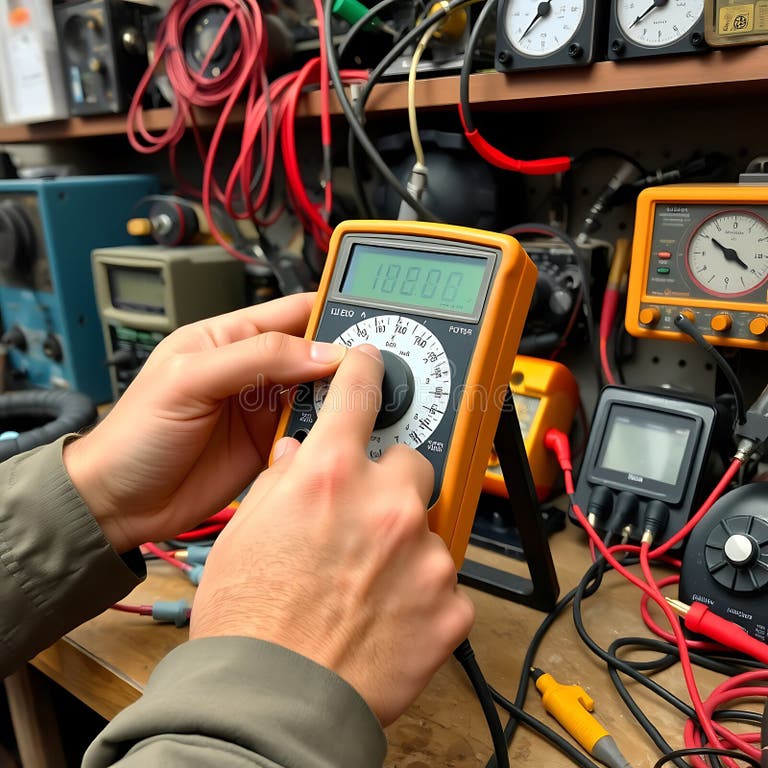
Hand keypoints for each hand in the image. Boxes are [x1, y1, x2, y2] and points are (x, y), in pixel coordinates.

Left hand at [64, 293, 346, 552]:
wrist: (118, 504)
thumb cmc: (134, 435)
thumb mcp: (189, 380)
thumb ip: (255, 359)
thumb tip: (322, 353)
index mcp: (229, 339)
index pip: (292, 312)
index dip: (330, 311)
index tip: (367, 323)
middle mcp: (252, 372)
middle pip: (314, 353)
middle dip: (344, 358)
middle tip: (377, 366)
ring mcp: (262, 411)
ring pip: (319, 395)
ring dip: (340, 398)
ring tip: (366, 402)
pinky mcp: (269, 447)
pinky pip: (310, 434)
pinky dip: (328, 434)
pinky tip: (341, 434)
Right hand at [190, 344, 474, 725]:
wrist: (271, 704)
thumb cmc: (249, 621)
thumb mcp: (245, 531)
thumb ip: (282, 480)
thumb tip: (300, 456)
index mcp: (330, 475)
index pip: (358, 392)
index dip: (364, 370)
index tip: (373, 363)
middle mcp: (385, 504)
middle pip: (411, 463)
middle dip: (390, 481)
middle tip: (362, 518)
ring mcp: (424, 555)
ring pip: (427, 524)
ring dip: (404, 541)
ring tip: (366, 579)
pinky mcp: (450, 605)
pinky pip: (443, 579)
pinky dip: (422, 589)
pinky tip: (387, 612)